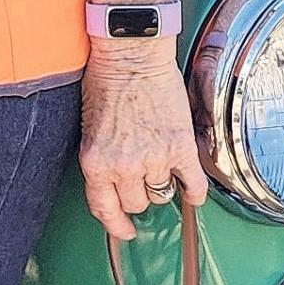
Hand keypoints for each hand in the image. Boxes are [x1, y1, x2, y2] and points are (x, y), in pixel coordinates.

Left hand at [78, 40, 208, 240]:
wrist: (131, 54)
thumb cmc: (105, 81)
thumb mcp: (88, 128)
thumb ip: (100, 160)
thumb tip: (114, 184)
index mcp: (95, 164)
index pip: (105, 210)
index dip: (117, 225)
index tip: (126, 231)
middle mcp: (124, 167)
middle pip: (137, 204)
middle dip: (139, 193)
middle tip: (143, 177)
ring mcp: (155, 159)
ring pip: (162, 194)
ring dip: (163, 184)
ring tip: (163, 165)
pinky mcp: (181, 148)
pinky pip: (194, 185)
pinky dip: (195, 192)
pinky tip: (194, 190)